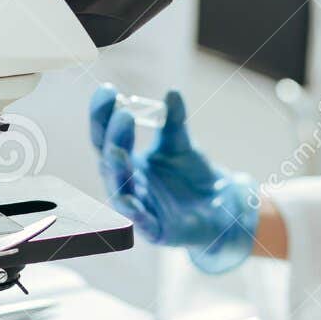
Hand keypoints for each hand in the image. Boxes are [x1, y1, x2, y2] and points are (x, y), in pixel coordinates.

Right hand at [89, 85, 257, 273]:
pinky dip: (135, 213)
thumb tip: (172, 92)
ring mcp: (139, 206)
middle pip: (110, 160)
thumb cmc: (190, 175)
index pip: (106, 136)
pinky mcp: (155, 230)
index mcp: (127, 160)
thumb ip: (175, 121)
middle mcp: (127, 182)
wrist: (218, 207)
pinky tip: (131, 202)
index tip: (107, 89)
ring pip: (120, 190)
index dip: (103, 114)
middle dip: (113, 138)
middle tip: (123, 115)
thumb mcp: (181, 144)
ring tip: (117, 151)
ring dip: (117, 172)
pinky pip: (142, 223)